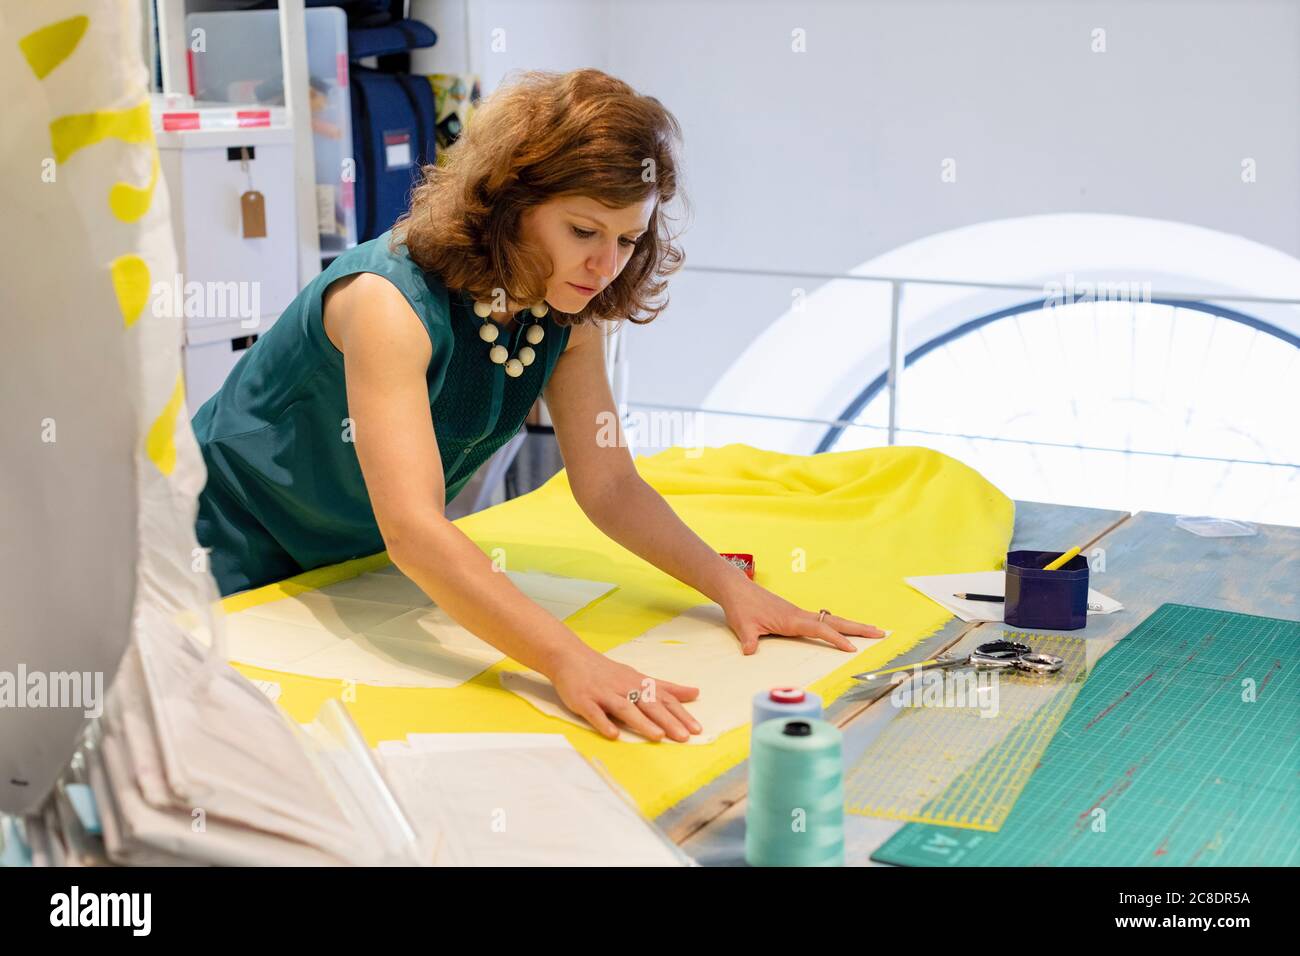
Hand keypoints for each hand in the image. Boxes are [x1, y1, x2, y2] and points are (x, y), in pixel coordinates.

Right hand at [549, 648, 702, 742]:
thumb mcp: (639, 677)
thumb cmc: (608, 672)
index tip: (696, 729)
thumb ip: (666, 688)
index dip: (680, 714)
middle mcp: (624, 688)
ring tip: (657, 736)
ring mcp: (604, 694)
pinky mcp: (584, 700)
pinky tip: (613, 734)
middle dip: (667, 720)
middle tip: (684, 737)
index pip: (664, 699)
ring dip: (641, 722)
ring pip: (625, 708)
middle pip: (649, 704)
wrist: (571, 657)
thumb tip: (695, 692)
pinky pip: (595, 713)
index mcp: (638, 684)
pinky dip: (604, 723)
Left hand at [721, 580, 885, 654]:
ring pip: (831, 619)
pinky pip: (822, 620)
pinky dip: (837, 624)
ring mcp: (799, 613)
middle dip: (858, 628)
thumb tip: (749, 651)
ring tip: (871, 630)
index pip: (820, 629)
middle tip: (880, 633)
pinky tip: (843, 629)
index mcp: (791, 619)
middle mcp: (799, 614)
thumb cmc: (741, 606)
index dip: (836, 639)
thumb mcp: (743, 626)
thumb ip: (749, 640)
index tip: (852, 649)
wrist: (736, 588)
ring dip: (851, 625)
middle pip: (834, 621)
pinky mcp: (794, 614)